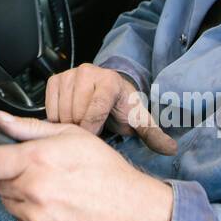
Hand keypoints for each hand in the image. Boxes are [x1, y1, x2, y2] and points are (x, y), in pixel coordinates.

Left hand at [0, 113, 173, 220]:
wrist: (133, 212)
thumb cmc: (106, 171)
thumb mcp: (71, 135)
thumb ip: (29, 128)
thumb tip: (0, 119)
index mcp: (38, 161)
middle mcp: (34, 192)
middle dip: (12, 175)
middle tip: (39, 171)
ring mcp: (38, 220)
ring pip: (9, 205)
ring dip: (22, 197)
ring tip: (51, 189)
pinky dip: (33, 217)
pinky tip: (56, 207)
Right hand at [45, 64, 176, 153]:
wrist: (109, 91)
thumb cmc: (123, 107)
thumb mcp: (139, 120)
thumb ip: (153, 135)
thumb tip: (171, 148)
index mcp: (109, 81)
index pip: (94, 110)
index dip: (92, 129)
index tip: (95, 137)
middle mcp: (88, 72)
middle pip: (76, 113)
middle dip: (82, 128)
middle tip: (92, 129)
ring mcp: (70, 74)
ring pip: (61, 112)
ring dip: (69, 123)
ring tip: (82, 122)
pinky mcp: (56, 79)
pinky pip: (49, 107)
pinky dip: (57, 117)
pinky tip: (70, 116)